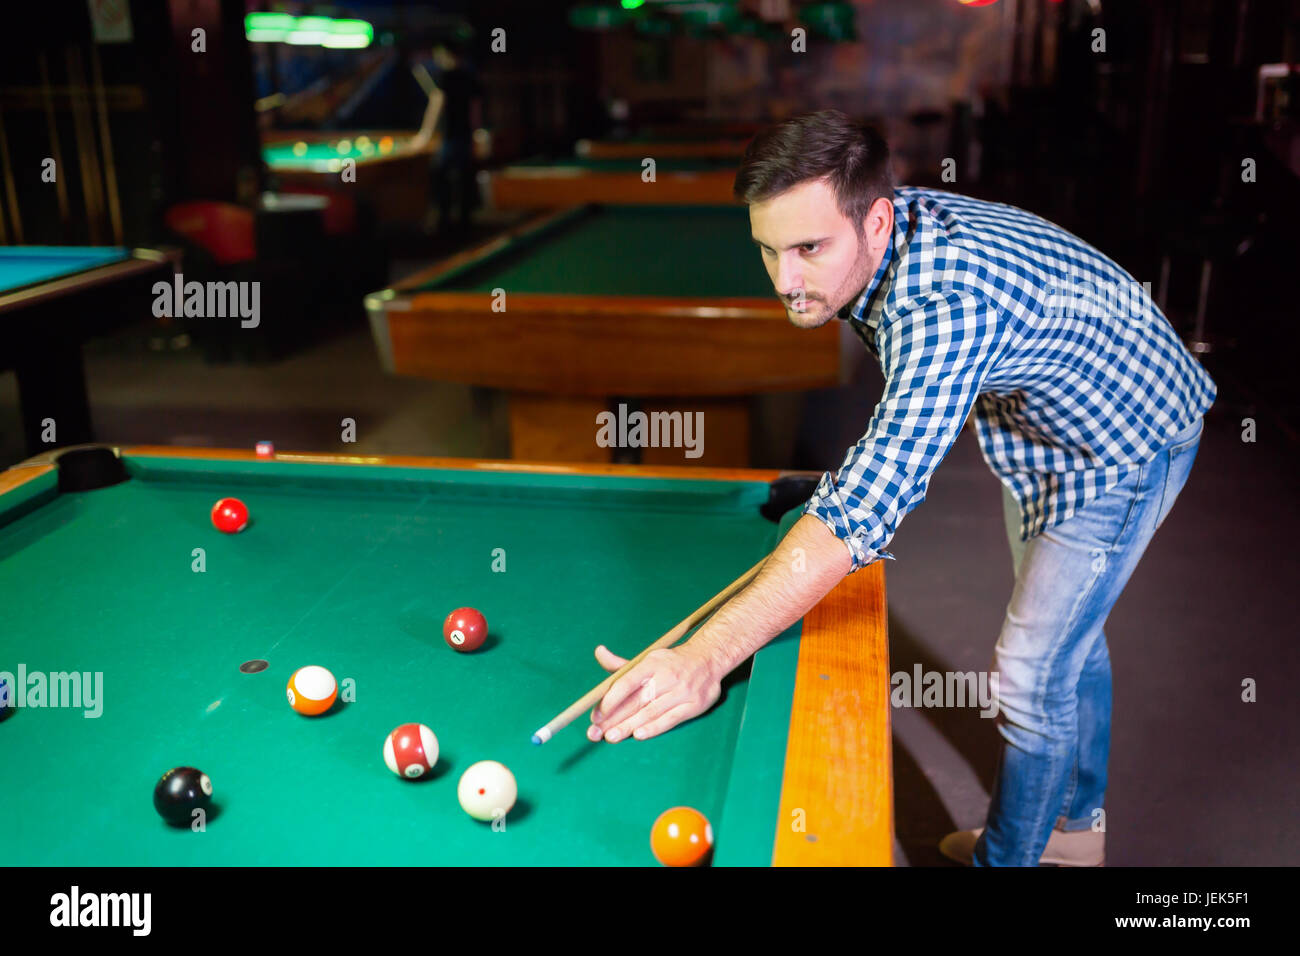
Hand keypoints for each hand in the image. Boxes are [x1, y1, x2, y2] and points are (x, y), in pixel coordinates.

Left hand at [587, 643, 721, 742]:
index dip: (611, 699)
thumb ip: (622, 665)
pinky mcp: (694, 705)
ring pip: (651, 712)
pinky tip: (639, 735)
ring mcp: (682, 691)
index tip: (596, 715)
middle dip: (614, 718)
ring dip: (630, 726)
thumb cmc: (671, 663)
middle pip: (636, 701)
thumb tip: (598, 652)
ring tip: (612, 737)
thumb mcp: (648, 659)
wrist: (709, 659)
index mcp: (652, 663)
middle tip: (596, 733)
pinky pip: (671, 719)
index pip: (627, 682)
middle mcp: (667, 676)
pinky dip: (654, 728)